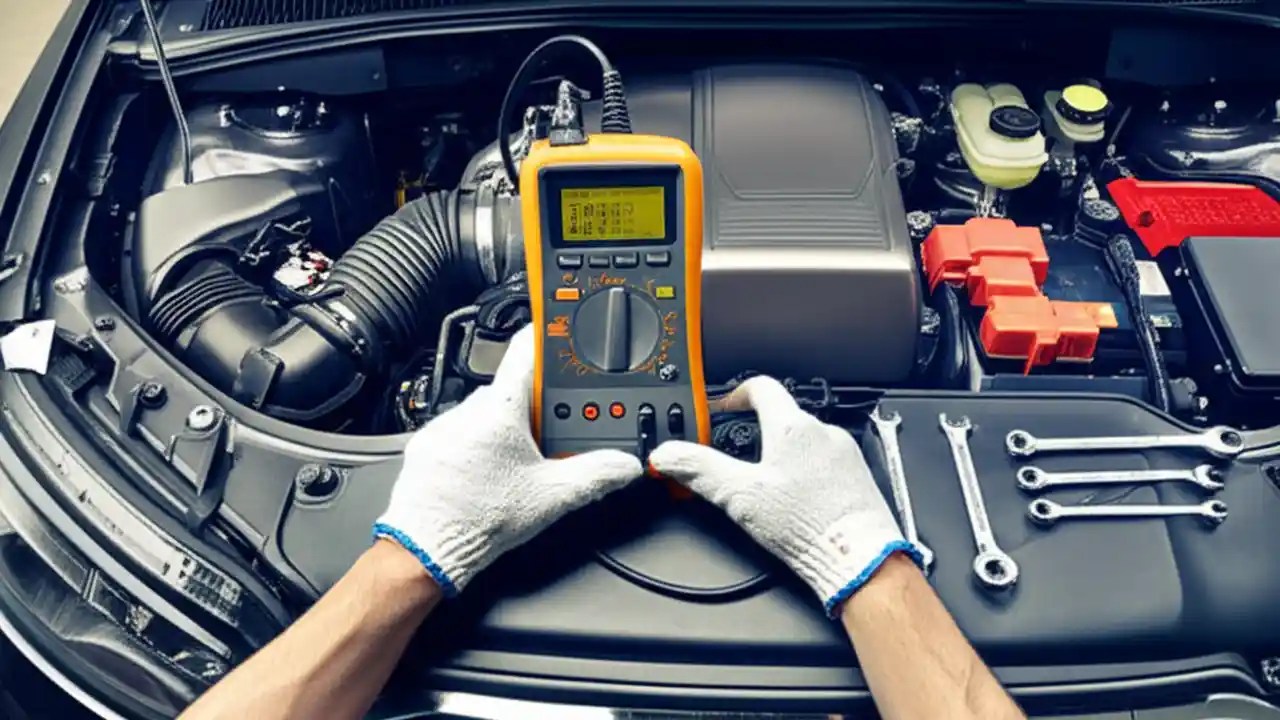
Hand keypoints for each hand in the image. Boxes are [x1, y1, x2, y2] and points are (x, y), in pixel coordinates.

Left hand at [373, 325, 642, 595]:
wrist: (428, 548)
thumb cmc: (480, 520)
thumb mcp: (552, 497)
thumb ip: (595, 474)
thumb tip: (625, 464)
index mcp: (500, 409)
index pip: (526, 351)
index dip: (546, 337)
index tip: (556, 329)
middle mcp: (467, 409)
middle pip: (510, 390)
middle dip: (531, 408)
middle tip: (547, 437)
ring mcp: (443, 426)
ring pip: (484, 413)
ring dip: (502, 428)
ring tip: (514, 464)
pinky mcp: (428, 445)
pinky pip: (460, 431)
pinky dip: (477, 444)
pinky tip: (487, 473)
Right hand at [649, 376, 922, 615]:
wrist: (859, 560)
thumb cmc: (808, 527)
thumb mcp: (739, 496)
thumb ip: (699, 470)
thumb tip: (667, 455)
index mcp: (793, 427)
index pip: (761, 387)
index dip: (735, 394)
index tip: (722, 409)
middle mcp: (823, 433)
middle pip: (782, 417)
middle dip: (755, 434)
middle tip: (735, 458)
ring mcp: (845, 455)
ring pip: (804, 443)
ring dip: (782, 456)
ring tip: (766, 487)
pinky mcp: (858, 479)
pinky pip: (825, 464)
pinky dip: (806, 475)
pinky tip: (796, 503)